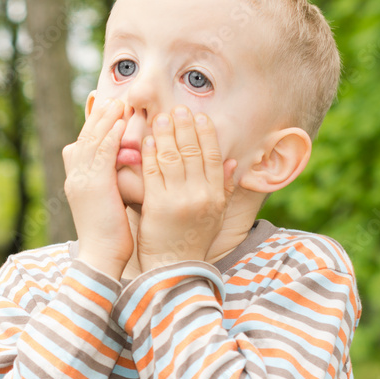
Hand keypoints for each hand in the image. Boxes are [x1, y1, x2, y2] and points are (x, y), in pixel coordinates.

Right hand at [62, 96, 132, 279]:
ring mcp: (82, 180)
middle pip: (85, 138)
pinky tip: (120, 123)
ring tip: (118, 103)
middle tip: (112, 99)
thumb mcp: (107, 204)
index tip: (105, 111)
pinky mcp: (94, 185)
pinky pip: (101, 153)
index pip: (83, 146)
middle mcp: (75, 177)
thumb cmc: (110, 237)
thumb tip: (124, 170)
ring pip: (92, 141)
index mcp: (76, 181)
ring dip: (105, 120)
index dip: (94, 127)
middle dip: (98, 118)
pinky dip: (110, 136)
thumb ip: (112, 183)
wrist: (100, 257)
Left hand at [137, 107, 236, 271]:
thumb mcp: (216, 215)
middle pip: (193, 152)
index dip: (207, 134)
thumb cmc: (193, 241)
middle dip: (185, 128)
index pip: (214, 157)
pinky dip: (150, 155)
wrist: (174, 269)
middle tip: (178, 108)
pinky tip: (146, 141)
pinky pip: (153, 173)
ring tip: (160, 117)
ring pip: (172, 158)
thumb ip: (224, 189)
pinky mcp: (158, 206)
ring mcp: (179, 200)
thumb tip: (233, 163)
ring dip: (166, 135)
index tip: (200, 117)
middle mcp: (201, 195)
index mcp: (216, 196)